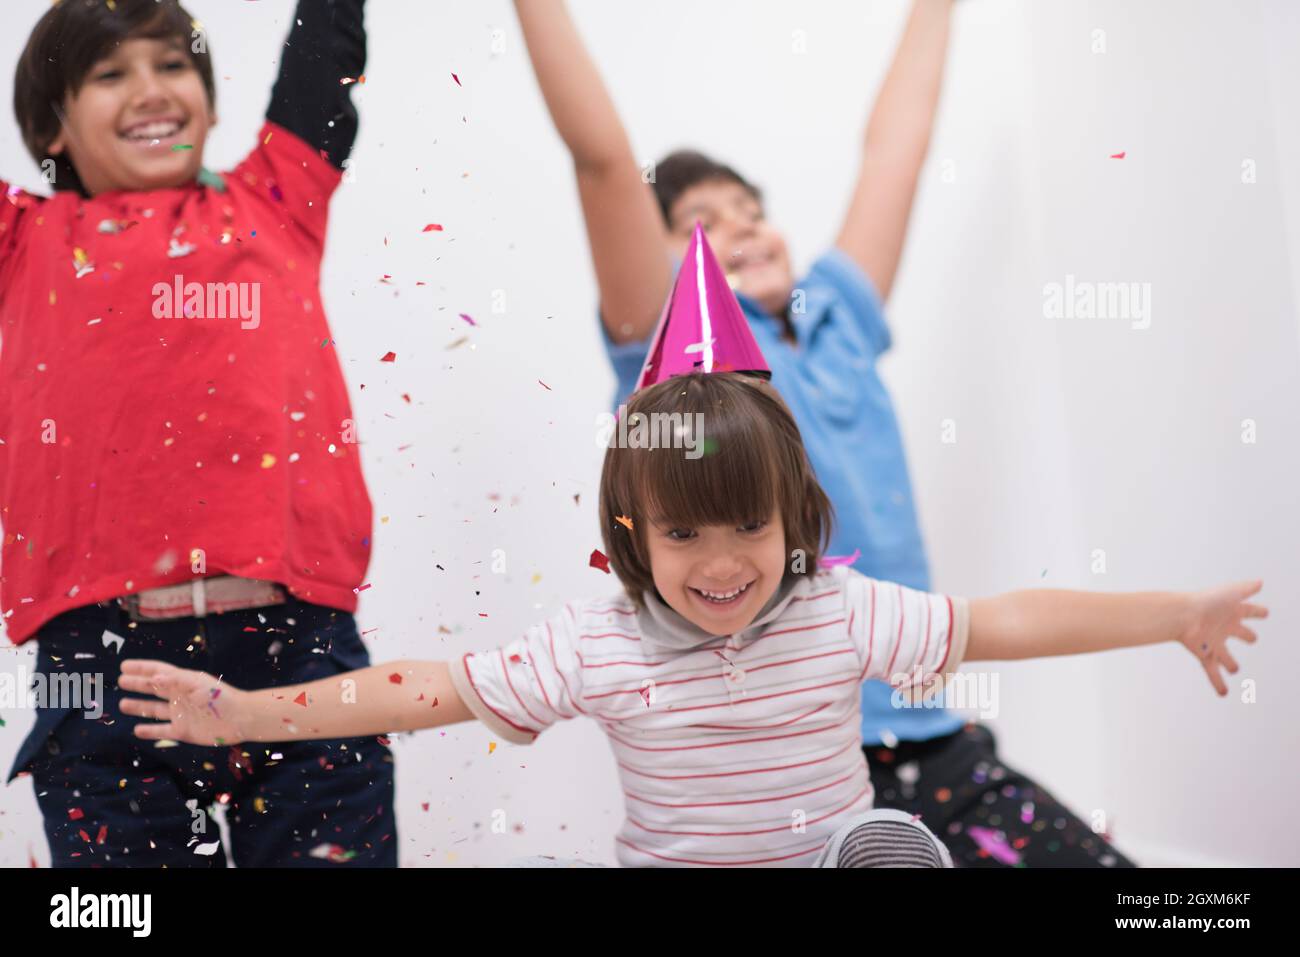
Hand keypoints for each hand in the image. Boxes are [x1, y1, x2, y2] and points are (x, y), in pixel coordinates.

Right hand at [118, 659, 247, 745]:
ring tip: (122, 704)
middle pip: (153, 689)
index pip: (158, 672)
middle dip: (138, 684)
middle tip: (121, 681)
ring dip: (139, 707)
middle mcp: (180, 696)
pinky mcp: (183, 731)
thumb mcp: (197, 684)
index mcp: (183, 682)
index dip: (141, 668)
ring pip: (154, 710)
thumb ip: (175, 680)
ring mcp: (181, 714)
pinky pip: (162, 731)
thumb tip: (153, 678)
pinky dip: (150, 731)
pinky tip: (137, 730)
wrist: (239, 719)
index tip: (124, 666)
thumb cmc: (220, 697)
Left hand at [1178, 581, 1266, 695]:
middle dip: (1247, 636)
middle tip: (1251, 638)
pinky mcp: (1205, 654)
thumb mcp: (1231, 593)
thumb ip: (1246, 589)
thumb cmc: (1206, 602)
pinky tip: (1224, 693)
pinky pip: (1212, 672)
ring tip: (1234, 669)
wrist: (1182, 615)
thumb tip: (1260, 582)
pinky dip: (1218, 683)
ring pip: (1226, 656)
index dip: (1257, 612)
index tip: (1264, 613)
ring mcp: (1214, 642)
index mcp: (1232, 612)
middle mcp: (1224, 627)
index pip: (1250, 611)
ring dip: (1231, 663)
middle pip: (1240, 634)